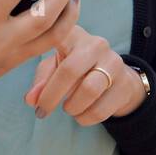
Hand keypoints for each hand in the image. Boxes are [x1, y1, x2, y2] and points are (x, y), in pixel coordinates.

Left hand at [24, 24, 143, 124]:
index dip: (43, 44)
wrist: (118, 79)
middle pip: (70, 70)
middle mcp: (97, 45)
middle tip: (41, 112)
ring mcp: (114, 63)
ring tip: (68, 109)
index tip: (30, 53)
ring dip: (72, 108)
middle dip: (51, 96)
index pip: (57, 35)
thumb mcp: (56, 68)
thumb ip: (41, 81)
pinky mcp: (125, 84)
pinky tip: (82, 115)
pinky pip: (100, 110)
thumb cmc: (77, 70)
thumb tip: (31, 100)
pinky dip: (85, 118)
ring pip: (88, 91)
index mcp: (75, 35)